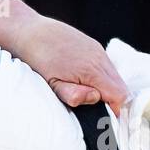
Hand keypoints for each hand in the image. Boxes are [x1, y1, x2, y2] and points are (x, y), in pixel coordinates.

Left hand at [0, 0, 128, 109]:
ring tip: (83, 93)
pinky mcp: (93, 46)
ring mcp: (98, 50)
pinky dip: (100, 77)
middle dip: (110, 101)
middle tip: (91, 109)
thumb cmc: (38, 61)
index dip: (112, 110)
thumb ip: (74, 94)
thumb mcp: (52, 84)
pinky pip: (106, 66)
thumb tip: (96, 99)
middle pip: (121, 87)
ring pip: (115, 76)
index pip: (119, 96)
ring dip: (105, 89)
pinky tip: (82, 80)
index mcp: (92, 70)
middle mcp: (100, 58)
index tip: (100, 117)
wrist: (29, 32)